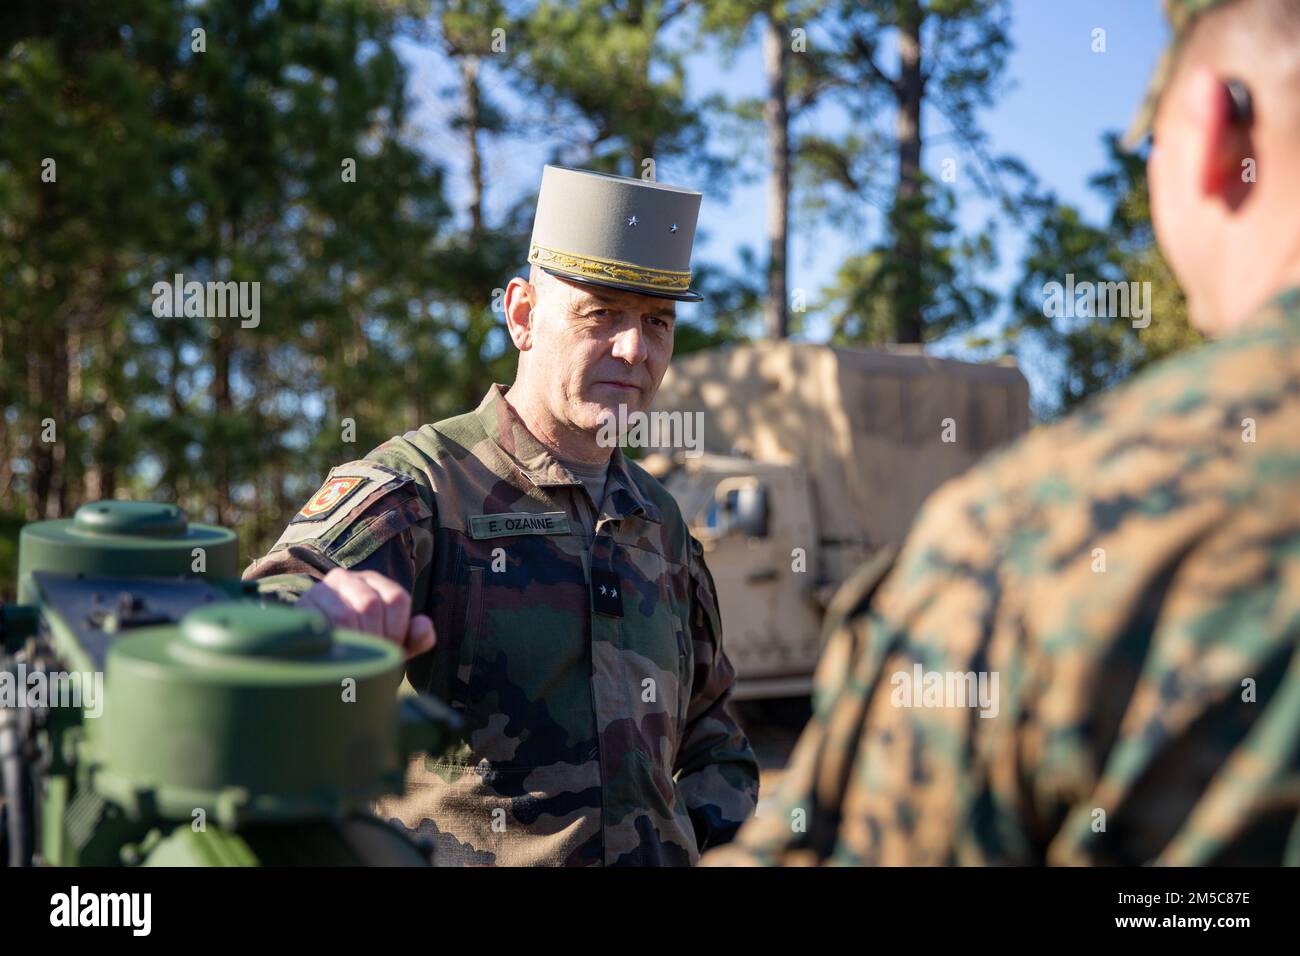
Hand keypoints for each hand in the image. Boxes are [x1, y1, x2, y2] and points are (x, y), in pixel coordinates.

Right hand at [297, 568, 435, 659]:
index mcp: (375, 582)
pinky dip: (332, 642)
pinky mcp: (302, 606)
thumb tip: (424, 624)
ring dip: (353, 641)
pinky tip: (336, 652)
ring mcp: (323, 590)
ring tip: (353, 657)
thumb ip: (416, 637)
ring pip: (345, 613)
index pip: (397, 598)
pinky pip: (320, 623)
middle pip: (370, 605)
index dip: (397, 629)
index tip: (390, 648)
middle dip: (374, 637)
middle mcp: (349, 578)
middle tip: (370, 656)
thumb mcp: (393, 644)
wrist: (320, 652)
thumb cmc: (364, 645)